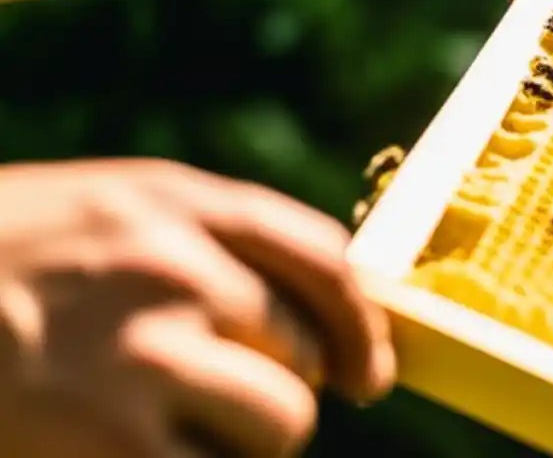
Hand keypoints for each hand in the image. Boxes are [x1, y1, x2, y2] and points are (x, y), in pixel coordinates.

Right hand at [0, 159, 394, 457]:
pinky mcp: (113, 444)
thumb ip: (203, 243)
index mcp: (176, 203)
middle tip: (226, 405)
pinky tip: (137, 457)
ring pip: (281, 425)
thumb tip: (302, 317)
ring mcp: (146, 357)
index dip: (364, 324)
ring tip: (180, 437)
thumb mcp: (101, 211)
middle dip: (282, 388)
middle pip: (307, 349)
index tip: (368, 371)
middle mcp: (177, 270)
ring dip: (250, 444)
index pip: (326, 259)